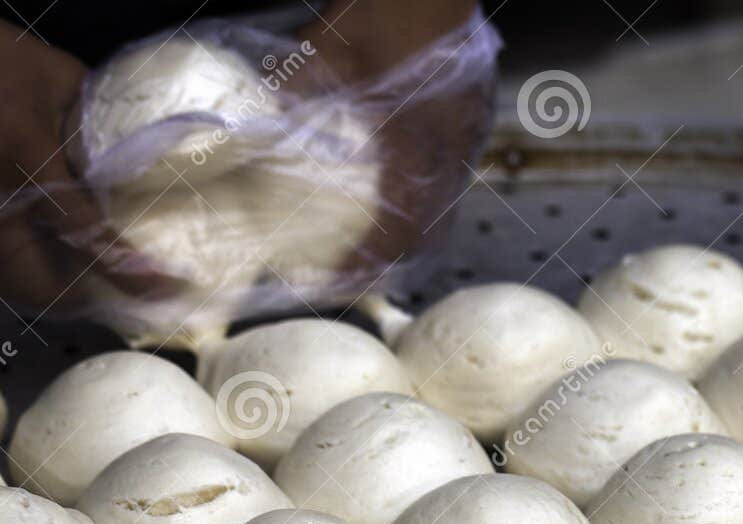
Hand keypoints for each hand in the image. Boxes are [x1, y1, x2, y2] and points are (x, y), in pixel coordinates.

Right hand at [0, 0, 167, 310]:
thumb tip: (132, 157)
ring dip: (37, 292)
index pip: (86, 234)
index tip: (161, 288)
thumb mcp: (58, 78)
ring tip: (75, 285)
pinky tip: (14, 271)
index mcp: (28, 163)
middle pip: (34, 282)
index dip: (126, 269)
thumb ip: (95, 122)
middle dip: (78, 299)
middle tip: (111, 293)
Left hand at [295, 0, 488, 274]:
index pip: (399, 226)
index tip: (342, 278)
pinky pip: (457, 168)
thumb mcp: (326, 48)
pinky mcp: (477, 111)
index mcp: (416, 142)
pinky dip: (432, 189)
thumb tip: (265, 123)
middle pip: (434, 227)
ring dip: (418, 224)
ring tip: (384, 236)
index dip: (370, 259)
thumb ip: (298, 90)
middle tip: (362, 269)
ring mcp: (470, 130)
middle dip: (398, 255)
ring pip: (449, 199)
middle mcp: (452, 146)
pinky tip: (408, 181)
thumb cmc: (388, 5)